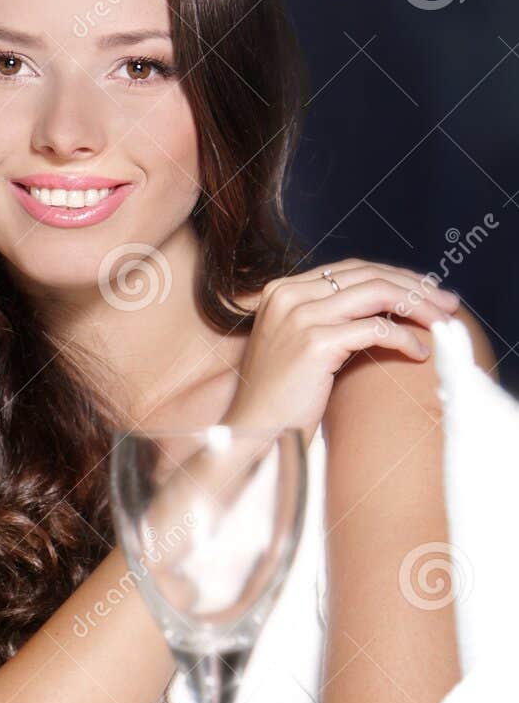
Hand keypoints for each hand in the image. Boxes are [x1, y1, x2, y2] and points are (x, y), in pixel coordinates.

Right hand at [225, 259, 459, 441]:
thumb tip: (382, 310)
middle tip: (448, 304)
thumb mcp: (298, 346)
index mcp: (282, 290)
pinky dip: (404, 338)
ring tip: (443, 323)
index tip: (427, 292)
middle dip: (416, 287)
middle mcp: (288, 295)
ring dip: (419, 306)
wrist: (253, 433)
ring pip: (377, 294)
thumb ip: (327, 320)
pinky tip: (419, 353)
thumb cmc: (280, 399)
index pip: (352, 269)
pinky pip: (375, 330)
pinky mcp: (313, 343)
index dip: (396, 277)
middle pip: (368, 276)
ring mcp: (299, 317)